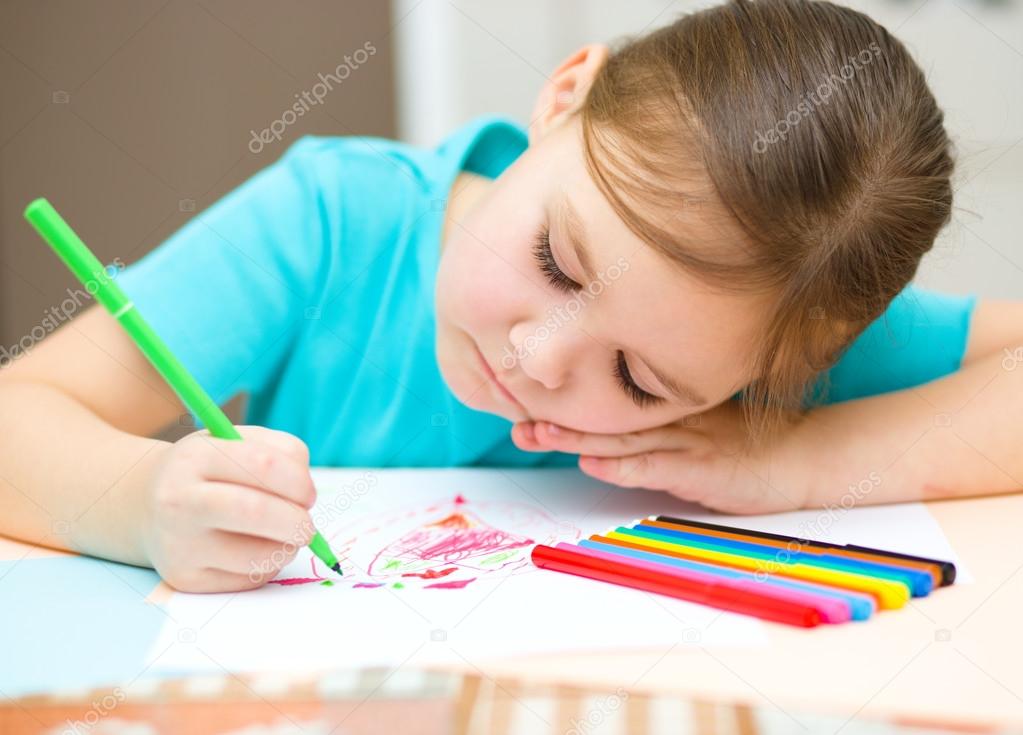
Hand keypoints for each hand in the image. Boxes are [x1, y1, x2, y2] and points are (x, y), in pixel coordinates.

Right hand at [142, 426, 316, 591]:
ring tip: (282, 536)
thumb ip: (282, 453)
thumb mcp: (237, 442)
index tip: (309, 494)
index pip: (263, 465)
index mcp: (196, 457)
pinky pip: (248, 579)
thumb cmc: (209, 471)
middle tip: (306, 526)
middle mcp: (179, 500)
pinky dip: (267, 566)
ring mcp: (178, 543)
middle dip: (298, 522)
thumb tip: (306, 496)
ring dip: (286, 548)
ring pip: (257, 556)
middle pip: (256, 512)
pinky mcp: (184, 578)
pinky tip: (254, 549)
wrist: (148, 506)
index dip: (299, 482)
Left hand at [512, 400, 809, 513]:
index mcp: (670, 406)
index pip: (610, 400)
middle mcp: (673, 418)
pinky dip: (624, 466)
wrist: (807, 456)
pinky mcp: (703, 468)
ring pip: (623, 437)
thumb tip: (604, 440)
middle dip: (558, 420)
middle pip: (606, 417)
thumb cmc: (749, 445)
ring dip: (577, 438)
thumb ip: (657, 429)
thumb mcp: (699, 427)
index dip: (568, 403)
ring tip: (536, 435)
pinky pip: (658, 467)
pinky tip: (594, 464)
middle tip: (516, 422)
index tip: (526, 400)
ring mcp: (688, 440)